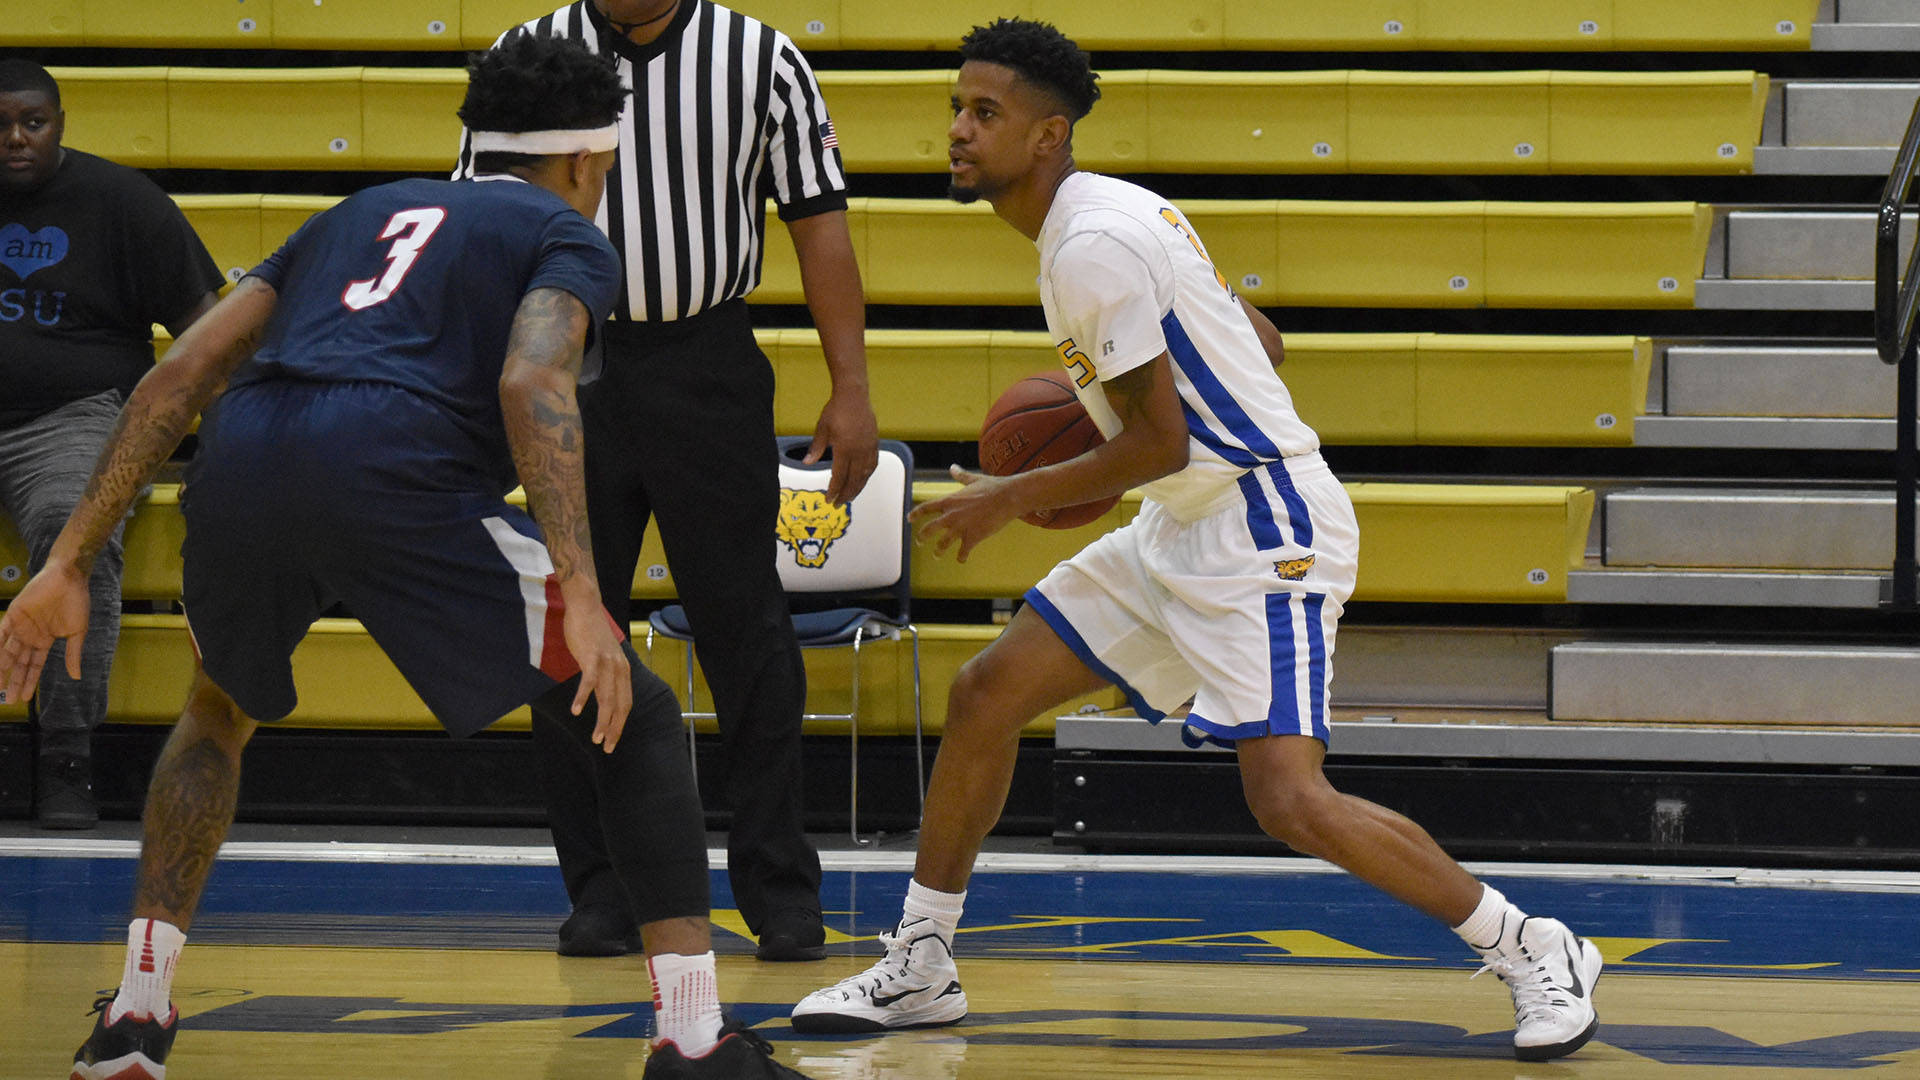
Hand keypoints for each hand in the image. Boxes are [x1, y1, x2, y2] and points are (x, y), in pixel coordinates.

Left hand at [0, 561, 90, 706]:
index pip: (34, 666)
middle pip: (18, 663)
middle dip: (13, 681)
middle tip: (9, 699)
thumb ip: (73, 655)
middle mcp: (30, 636)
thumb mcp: (77, 632)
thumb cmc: (77, 602)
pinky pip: (0, 634)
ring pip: (6, 652)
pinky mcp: (13, 615)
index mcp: (45, 641)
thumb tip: (76, 677)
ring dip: (1, 668)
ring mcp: (20, 626)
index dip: (29, 682)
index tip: (24, 698)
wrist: (69, 578)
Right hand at [559, 586, 630, 752]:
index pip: (626, 704)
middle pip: (620, 706)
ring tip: (595, 738)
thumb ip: (606, 675)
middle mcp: (619, 669)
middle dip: (614, 730)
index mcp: (623, 671)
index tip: (612, 740)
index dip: (620, 724)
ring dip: (601, 721)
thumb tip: (603, 693)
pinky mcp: (592, 658)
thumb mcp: (605, 657)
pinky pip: (589, 682)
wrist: (586, 608)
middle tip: (607, 747)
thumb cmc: (592, 633)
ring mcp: (607, 664)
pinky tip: (577, 711)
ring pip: (607, 699)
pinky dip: (583, 698)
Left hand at [805, 390, 878, 504]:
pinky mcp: (874, 444)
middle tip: (838, 504)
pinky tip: (862, 480)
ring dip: (857, 488)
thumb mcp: (822, 429)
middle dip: (845, 494)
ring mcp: (868, 448)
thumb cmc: (836, 410)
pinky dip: (867, 476)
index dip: (834, 490)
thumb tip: (807, 463)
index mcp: (844, 449)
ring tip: (850, 497)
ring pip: (865, 475)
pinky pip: (872, 465)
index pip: (839, 476)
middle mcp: (859, 451)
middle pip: (853, 480)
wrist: (853, 396)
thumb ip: (816, 448)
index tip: (829, 499)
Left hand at [907, 464, 1019, 562]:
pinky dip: (961, 557)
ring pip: (943, 544)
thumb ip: (961, 476)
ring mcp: (961, 528)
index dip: (915, 514)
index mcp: (950, 501)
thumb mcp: (974, 479)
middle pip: (929, 529)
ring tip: (937, 555)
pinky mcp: (973, 537)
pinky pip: (963, 552)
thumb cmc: (993, 486)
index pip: (926, 508)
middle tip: (920, 543)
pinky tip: (961, 559)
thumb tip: (953, 467)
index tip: (909, 518)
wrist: (1008, 497)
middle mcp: (951, 515)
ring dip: (938, 551)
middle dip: (922, 537)